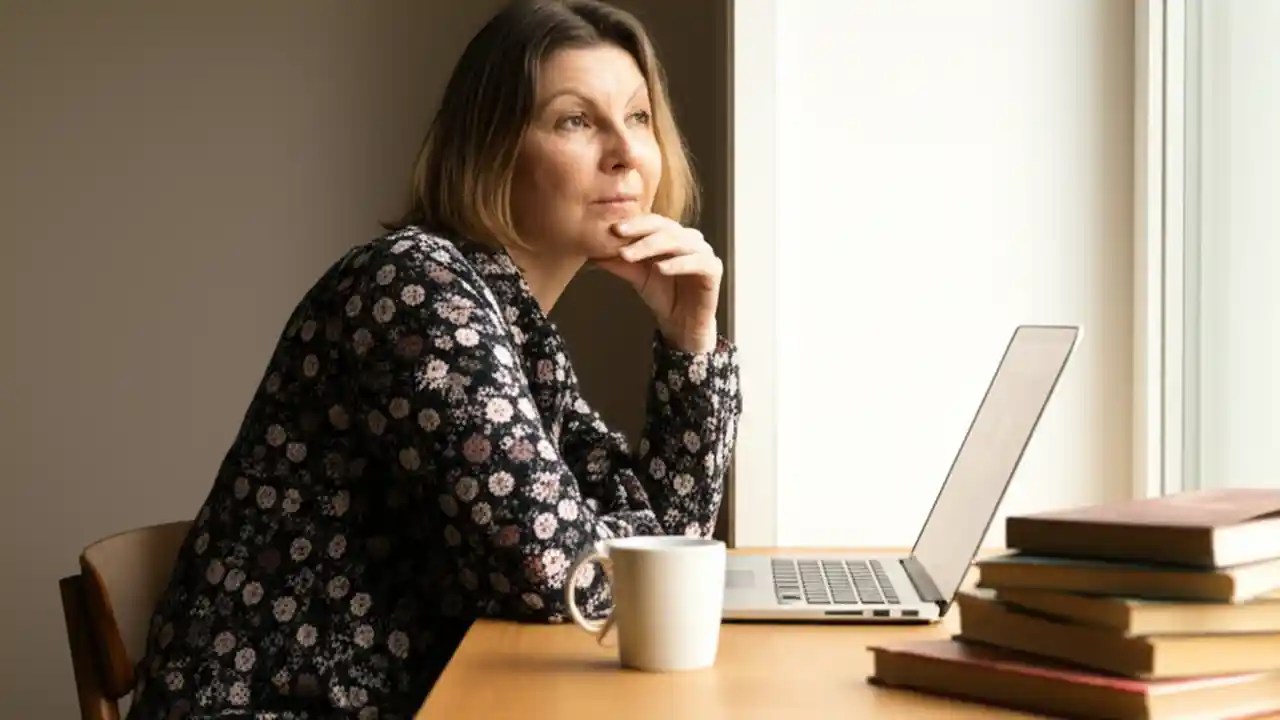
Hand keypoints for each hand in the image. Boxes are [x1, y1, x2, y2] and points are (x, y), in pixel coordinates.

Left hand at [592, 214, 722, 352]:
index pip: (652, 221)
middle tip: (617, 236)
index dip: (633, 223)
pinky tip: (661, 268)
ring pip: (679, 242)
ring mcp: (704, 252)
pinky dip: (679, 263)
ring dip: (653, 246)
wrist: (682, 325)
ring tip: (631, 255)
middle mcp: (689, 239)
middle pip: (665, 228)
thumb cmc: (663, 296)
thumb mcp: (637, 277)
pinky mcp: (714, 270)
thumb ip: (619, 263)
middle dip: (640, 232)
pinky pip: (698, 262)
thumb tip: (592, 250)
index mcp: (672, 235)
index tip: (611, 228)